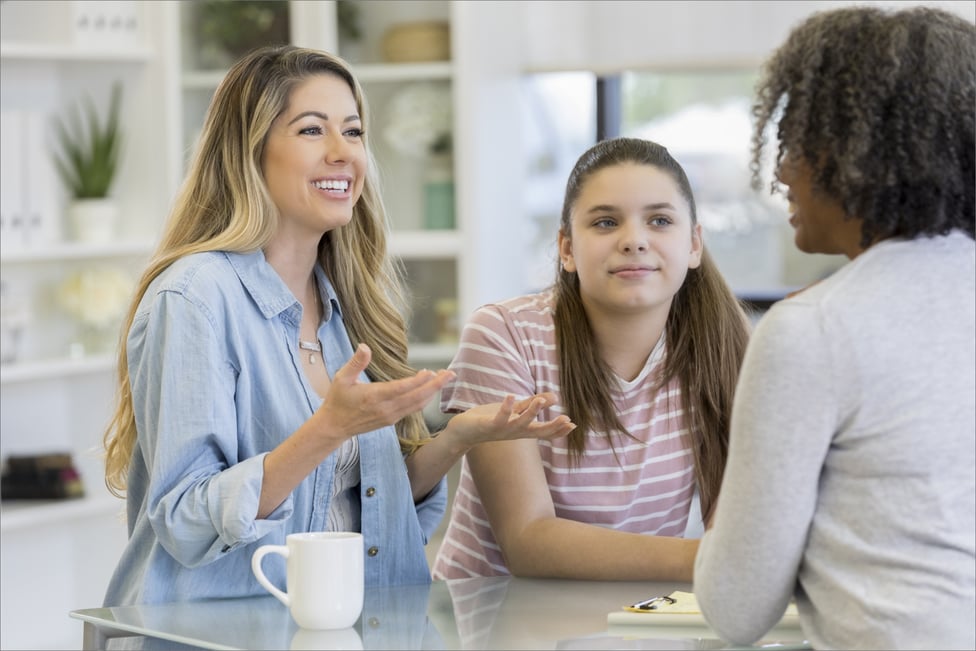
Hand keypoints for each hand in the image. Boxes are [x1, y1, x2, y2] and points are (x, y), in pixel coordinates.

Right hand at [313, 343, 453, 440]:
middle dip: (435, 386)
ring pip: (417, 405)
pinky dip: (424, 399)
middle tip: (450, 373)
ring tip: (445, 378)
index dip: (417, 381)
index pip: (401, 388)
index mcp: (374, 397)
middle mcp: (386, 408)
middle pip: (416, 397)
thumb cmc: (338, 400)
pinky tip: (431, 389)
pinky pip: (412, 409)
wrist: (335, 426)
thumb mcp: (341, 378)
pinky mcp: (392, 420)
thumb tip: (365, 346)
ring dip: (433, 392)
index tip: (430, 371)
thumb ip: (355, 362)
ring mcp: (390, 416)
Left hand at [447, 392, 575, 449]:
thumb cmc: (490, 420)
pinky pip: (499, 417)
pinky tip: (512, 396)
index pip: (544, 432)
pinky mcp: (489, 425)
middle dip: (552, 427)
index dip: (559, 430)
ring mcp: (502, 430)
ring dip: (531, 413)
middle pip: (537, 432)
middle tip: (568, 420)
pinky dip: (506, 408)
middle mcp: (515, 432)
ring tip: (540, 401)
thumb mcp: (514, 411)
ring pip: (520, 423)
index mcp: (522, 430)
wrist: (464, 431)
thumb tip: (555, 398)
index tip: (574, 425)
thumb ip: (532, 404)